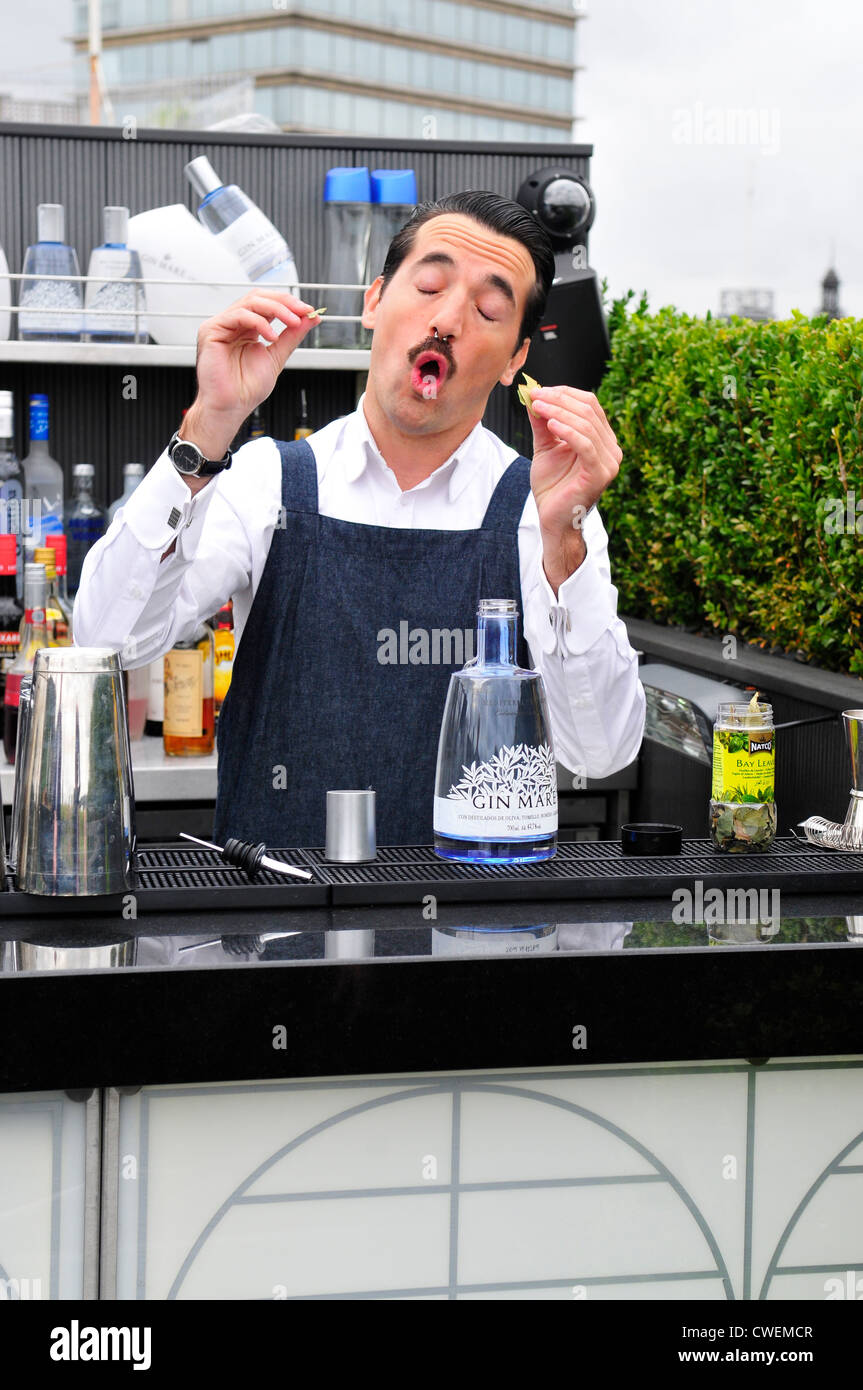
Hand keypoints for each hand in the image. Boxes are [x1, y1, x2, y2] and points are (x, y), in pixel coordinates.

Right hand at [177, 290, 320, 490]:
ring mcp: (222, 325)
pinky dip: (259, 322)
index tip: (308, 311)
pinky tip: (272, 336)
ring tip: (292, 322)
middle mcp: (233, 324)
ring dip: (276, 309)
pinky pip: (238, 315)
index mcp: (247, 328)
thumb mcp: (276, 357)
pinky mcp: (211, 330)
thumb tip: (309, 319)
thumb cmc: (246, 389)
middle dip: (284, 302)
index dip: (288, 304)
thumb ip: (291, 336)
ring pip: (250, 302)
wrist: (231, 407)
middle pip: (258, 297)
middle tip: (303, 311)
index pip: (267, 304)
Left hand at [527, 385, 622, 593]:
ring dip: (558, 412)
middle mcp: (611, 448)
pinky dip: (567, 431)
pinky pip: (586, 445)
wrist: (553, 519)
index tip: (538, 391)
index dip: (564, 394)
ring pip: (586, 424)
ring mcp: (609, 462)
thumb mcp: (545, 448)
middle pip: (588, 410)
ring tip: (536, 408)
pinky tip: (550, 424)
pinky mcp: (600, 474)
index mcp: (602, 439)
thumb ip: (543, 424)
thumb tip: (534, 396)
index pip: (589, 404)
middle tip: (534, 396)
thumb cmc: (552, 487)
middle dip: (559, 400)